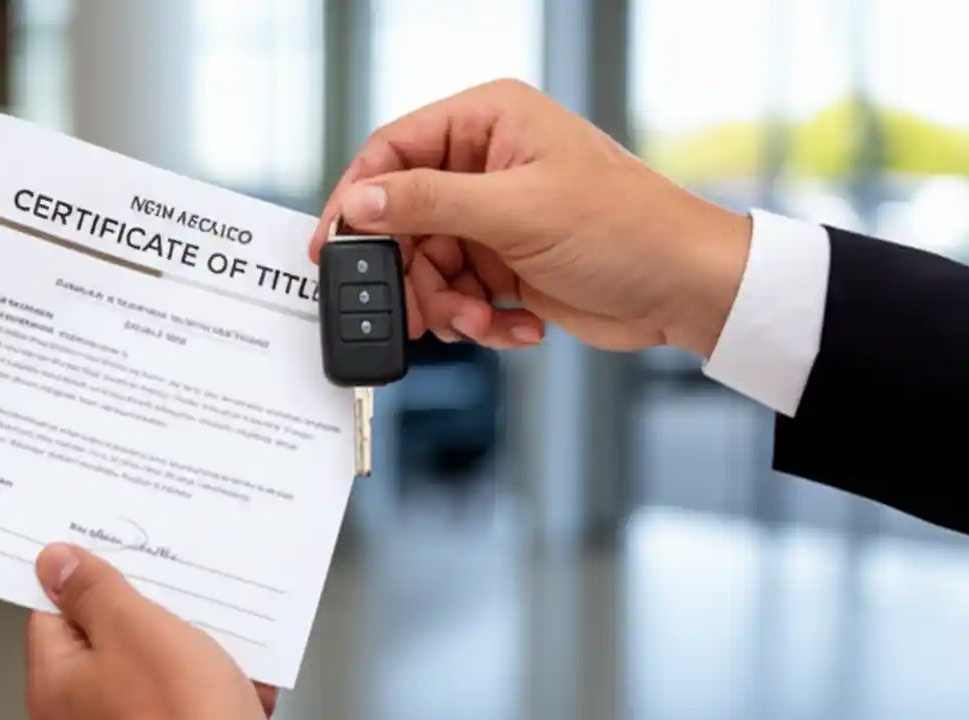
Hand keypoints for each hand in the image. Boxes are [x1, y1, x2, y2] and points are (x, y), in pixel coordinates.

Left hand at [25, 544, 276, 719]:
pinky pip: (186, 690)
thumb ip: (94, 591)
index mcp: (57, 681)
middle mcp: (82, 710)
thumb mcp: (135, 629)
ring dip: (188, 640)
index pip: (53, 610)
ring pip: (153, 659)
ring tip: (218, 633)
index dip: (83, 575)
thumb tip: (55, 563)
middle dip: (147, 606)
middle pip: (106, 634)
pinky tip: (239, 669)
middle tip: (177, 587)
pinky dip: (212, 675)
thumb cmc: (182, 716)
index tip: (109, 549)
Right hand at [310, 78, 750, 356]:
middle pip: (406, 218)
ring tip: (478, 319)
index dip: (358, 197)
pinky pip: (459, 292)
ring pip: (429, 265)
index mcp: (491, 121)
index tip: (333, 244)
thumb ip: (429, 204)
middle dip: (411, 271)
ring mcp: (496, 217)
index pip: (395, 150)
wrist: (685, 290)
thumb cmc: (627, 229)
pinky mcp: (507, 263)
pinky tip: (514, 324)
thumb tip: (360, 202)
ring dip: (448, 303)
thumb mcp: (516, 211)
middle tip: (415, 307)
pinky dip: (477, 318)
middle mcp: (488, 163)